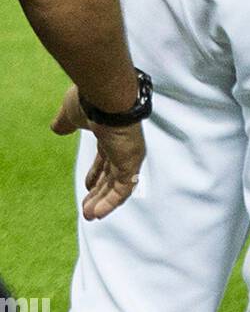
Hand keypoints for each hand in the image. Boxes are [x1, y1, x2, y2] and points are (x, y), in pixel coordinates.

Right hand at [51, 84, 145, 219]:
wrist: (106, 95)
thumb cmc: (90, 100)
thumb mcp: (71, 113)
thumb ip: (65, 122)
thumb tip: (57, 128)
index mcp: (109, 132)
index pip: (105, 157)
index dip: (96, 173)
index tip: (87, 186)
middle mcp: (121, 144)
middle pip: (111, 173)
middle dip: (99, 192)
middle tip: (87, 208)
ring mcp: (128, 153)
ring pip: (117, 184)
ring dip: (103, 201)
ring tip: (89, 215)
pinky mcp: (131, 162)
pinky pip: (124, 188)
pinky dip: (111, 202)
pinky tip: (98, 213)